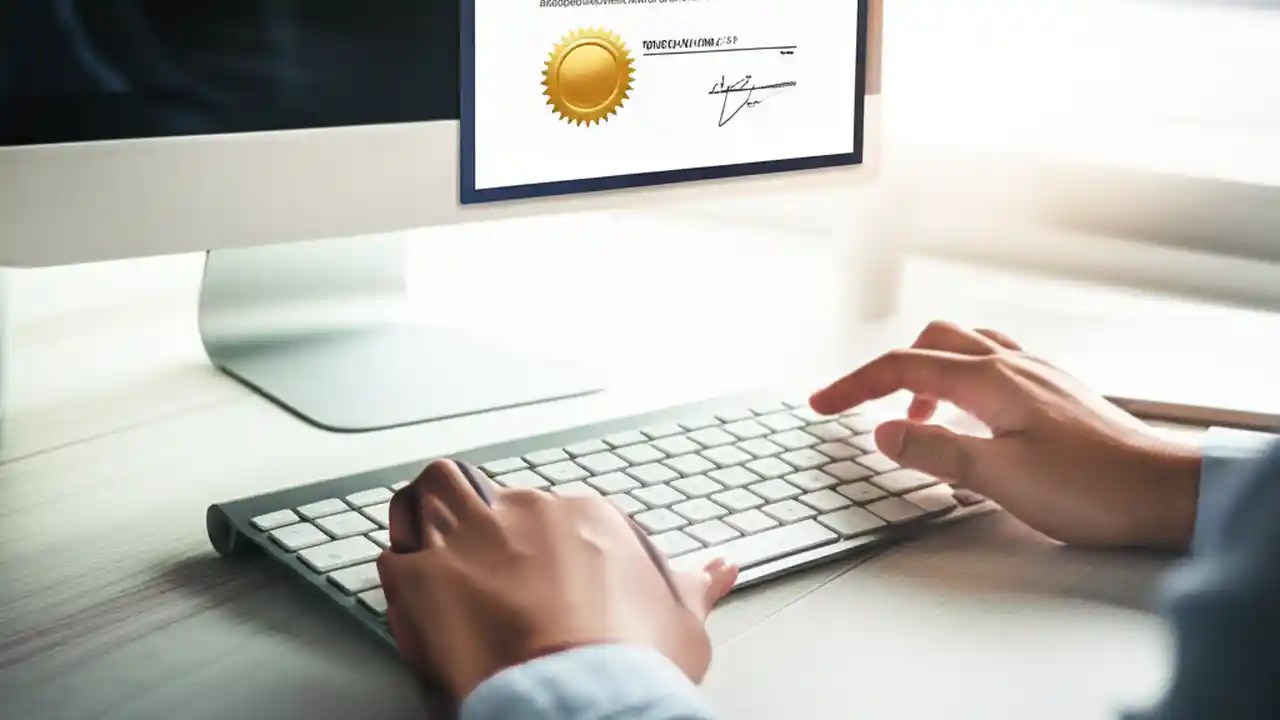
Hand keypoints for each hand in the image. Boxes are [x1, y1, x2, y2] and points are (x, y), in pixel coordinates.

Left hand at [376, 460, 738, 700]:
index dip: (541, 540)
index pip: (553, 510)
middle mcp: (525, 512)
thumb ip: (696, 586)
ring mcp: (470, 537)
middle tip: (486, 567)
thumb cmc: (629, 662)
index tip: (542, 574)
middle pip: (491, 495)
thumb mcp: (680, 622)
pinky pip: (394, 552)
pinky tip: (409, 589)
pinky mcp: (422, 574)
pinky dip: (398, 569)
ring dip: (428, 517)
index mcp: (586, 516)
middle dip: (483, 525)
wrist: (578, 697)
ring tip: (431, 546)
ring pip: (434, 494)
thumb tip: (722, 569)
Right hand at [810, 321, 1202, 550]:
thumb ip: (936, 449)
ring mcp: (1039, 376)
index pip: (903, 367)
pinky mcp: (1056, 394)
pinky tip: (970, 419)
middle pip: (932, 343)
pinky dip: (962, 382)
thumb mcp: (1000, 475)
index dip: (855, 385)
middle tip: (861, 403)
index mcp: (992, 380)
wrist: (1166, 492)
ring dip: (927, 372)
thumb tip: (884, 430)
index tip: (821, 403)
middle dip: (888, 369)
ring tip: (913, 414)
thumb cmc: (1093, 486)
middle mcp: (1014, 366)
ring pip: (965, 350)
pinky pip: (994, 367)